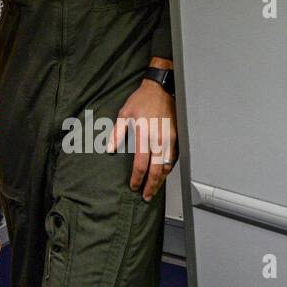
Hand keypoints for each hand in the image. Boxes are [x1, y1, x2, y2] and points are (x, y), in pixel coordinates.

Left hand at [108, 82, 177, 201]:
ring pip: (167, 166)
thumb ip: (117, 134)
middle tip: (146, 196)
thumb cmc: (142, 100)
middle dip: (151, 186)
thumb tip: (109, 149)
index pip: (141, 165)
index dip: (138, 179)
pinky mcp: (177, 138)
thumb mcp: (124, 114)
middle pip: (156, 171)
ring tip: (154, 189)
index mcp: (144, 135)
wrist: (161, 89)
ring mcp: (170, 140)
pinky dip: (168, 169)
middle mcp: (158, 140)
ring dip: (161, 180)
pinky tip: (163, 174)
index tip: (134, 186)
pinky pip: (173, 158)